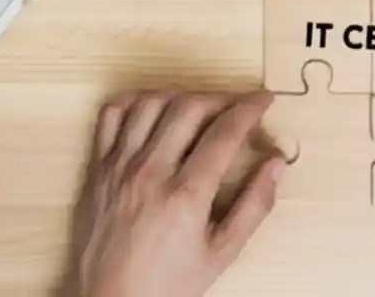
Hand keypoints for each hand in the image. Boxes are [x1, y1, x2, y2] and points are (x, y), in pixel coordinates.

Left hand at [60, 90, 284, 296]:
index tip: (264, 100)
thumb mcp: (222, 253)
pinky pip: (111, 115)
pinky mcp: (97, 168)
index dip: (250, 109)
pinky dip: (135, 101)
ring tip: (201, 105)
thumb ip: (254, 205)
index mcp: (186, 195)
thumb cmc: (168, 282)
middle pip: (189, 108)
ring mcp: (119, 167)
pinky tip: (154, 106)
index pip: (225, 132)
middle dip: (221, 97)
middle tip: (237, 104)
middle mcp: (150, 173)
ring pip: (151, 103)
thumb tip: (277, 164)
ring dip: (182, 95)